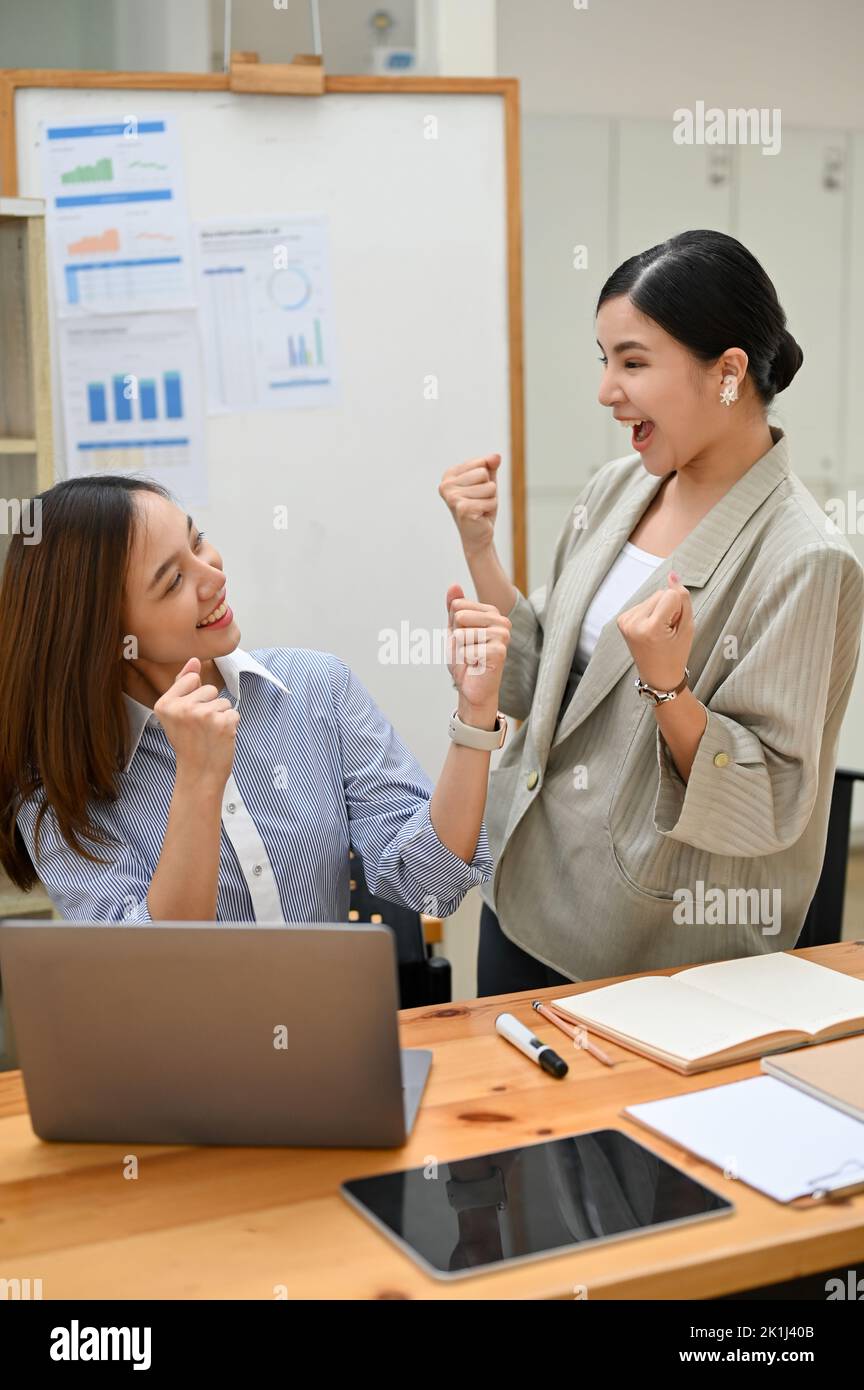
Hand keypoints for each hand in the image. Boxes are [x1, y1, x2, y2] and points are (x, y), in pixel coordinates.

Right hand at [155, 657, 239, 787]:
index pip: (192, 678)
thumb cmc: (189, 743)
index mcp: (165, 703)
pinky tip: (219, 738)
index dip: (195, 697)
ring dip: (220, 716)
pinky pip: (234, 712)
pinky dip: (231, 725)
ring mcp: (203, 715)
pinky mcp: (223, 723)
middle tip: (200, 729)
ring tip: (209, 734)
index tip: (188, 719)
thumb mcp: (177, 714)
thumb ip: (183, 685)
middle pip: (209, 688)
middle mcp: (181, 708)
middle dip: (210, 706)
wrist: (199, 774)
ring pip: (223, 701)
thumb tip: (195, 660)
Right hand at [439, 454, 500, 558]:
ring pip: (489, 487)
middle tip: (479, 501)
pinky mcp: (463, 509)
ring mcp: (453, 497)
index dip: (486, 477)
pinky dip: (490, 508)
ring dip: (490, 499)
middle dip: (488, 488)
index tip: (476, 490)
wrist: (478, 534)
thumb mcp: (487, 482)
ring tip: (480, 508)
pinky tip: (480, 515)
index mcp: (449, 474)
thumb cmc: (481, 506)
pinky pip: (491, 500)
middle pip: (484, 473)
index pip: (481, 462)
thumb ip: (490, 466)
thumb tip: (496, 456)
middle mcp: (446, 485)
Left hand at [446, 584, 510, 724]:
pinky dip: (466, 661)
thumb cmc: (465, 659)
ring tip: (472, 657)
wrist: (471, 687)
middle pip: (460, 616)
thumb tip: (454, 586)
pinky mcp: (500, 652)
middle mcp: (501, 621)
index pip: (458, 605)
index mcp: (491, 612)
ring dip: (461, 650)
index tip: (465, 638)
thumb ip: (453, 607)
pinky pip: (467, 650)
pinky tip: (477, 665)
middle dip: (457, 637)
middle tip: (468, 649)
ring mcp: (502, 636)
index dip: (454, 625)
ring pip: (462, 634)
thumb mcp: (454, 629)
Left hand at [617, 572, 693, 690]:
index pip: (672, 594)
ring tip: (659, 632)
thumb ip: (682, 598)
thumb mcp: (687, 627)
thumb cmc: (676, 653)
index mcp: (651, 628)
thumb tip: (672, 574)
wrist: (658, 676)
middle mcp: (634, 623)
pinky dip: (650, 613)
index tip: (675, 628)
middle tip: (668, 632)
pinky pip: (643, 603)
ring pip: (652, 597)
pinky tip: (650, 630)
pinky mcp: (621, 620)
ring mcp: (625, 622)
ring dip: (659, 610)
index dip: (679, 609)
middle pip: (660, 593)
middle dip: (669, 608)